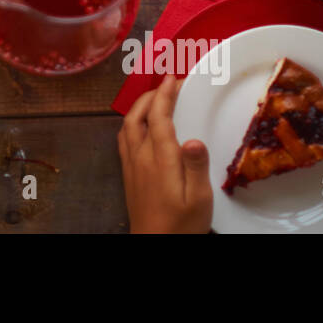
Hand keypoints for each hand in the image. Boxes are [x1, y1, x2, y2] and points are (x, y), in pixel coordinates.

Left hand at [118, 75, 212, 232]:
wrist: (156, 244)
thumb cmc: (181, 223)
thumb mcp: (199, 198)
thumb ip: (196, 167)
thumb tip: (194, 139)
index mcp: (160, 158)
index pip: (158, 117)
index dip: (164, 94)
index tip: (172, 77)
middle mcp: (141, 157)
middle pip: (137, 116)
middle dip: (149, 96)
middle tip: (165, 85)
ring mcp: (131, 165)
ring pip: (127, 126)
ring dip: (138, 107)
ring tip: (153, 100)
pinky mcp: (128, 175)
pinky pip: (124, 139)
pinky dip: (131, 123)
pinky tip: (140, 127)